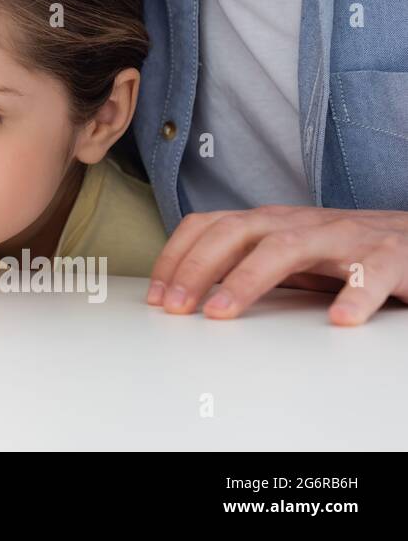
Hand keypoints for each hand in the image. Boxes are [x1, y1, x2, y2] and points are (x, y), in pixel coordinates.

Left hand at [146, 204, 407, 325]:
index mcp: (269, 222)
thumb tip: (184, 290)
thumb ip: (240, 264)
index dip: (176, 257)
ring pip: (287, 247)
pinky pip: (370, 272)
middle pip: (236, 233)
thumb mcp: (282, 254)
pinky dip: (356, 294)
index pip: (208, 226)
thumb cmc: (341, 250)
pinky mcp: (389, 256)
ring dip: (248, 279)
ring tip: (222, 312)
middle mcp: (299, 223)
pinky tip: (340, 319)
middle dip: (197, 268)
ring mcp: (342, 236)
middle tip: (175, 308)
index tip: (156, 297)